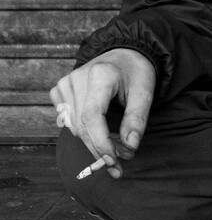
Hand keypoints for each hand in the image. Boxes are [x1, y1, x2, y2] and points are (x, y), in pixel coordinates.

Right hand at [49, 48, 155, 178]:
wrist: (123, 53)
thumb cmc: (135, 72)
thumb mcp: (145, 92)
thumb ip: (137, 119)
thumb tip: (131, 146)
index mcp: (101, 75)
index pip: (93, 117)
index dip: (101, 143)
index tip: (114, 161)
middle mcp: (77, 78)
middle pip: (82, 126)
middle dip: (100, 150)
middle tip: (119, 166)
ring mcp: (65, 83)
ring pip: (74, 128)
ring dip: (93, 144)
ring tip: (115, 150)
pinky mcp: (59, 90)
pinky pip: (68, 121)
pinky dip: (84, 132)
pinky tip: (99, 131)